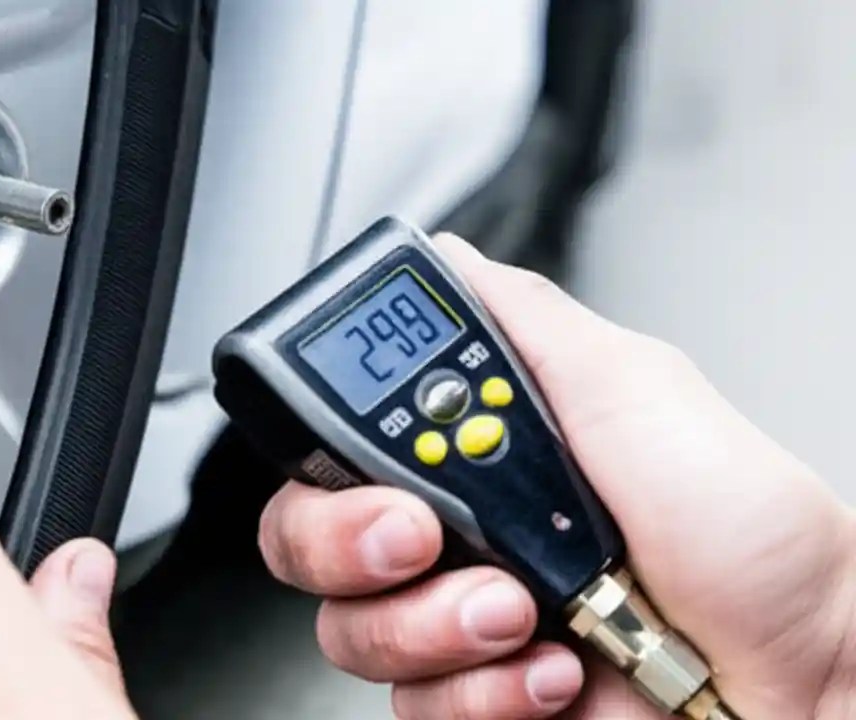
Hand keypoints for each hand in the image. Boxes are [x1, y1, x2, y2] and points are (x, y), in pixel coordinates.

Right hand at [257, 235, 855, 718]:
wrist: (808, 675)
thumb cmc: (753, 540)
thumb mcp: (635, 389)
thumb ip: (525, 319)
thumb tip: (446, 258)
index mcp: (477, 453)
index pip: (334, 447)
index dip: (327, 462)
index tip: (383, 473)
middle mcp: (455, 533)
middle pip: (309, 538)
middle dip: (353, 543)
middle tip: (423, 538)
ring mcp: (460, 621)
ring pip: (352, 631)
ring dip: (435, 624)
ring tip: (524, 612)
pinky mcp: (477, 699)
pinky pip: (413, 705)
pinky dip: (479, 693)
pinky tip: (549, 672)